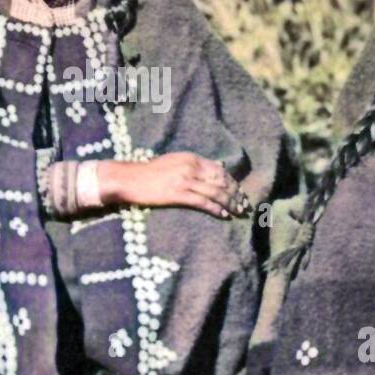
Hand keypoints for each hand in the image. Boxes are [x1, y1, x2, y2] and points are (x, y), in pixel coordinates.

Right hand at [96, 153, 250, 218]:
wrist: (129, 179)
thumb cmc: (150, 172)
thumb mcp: (175, 161)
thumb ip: (195, 164)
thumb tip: (219, 164)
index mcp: (191, 158)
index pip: (219, 170)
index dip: (232, 182)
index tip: (240, 192)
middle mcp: (191, 167)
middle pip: (221, 181)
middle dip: (235, 194)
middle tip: (244, 204)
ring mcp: (185, 181)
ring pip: (215, 193)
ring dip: (230, 203)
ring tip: (238, 212)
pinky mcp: (178, 194)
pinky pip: (203, 202)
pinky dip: (216, 209)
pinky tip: (224, 215)